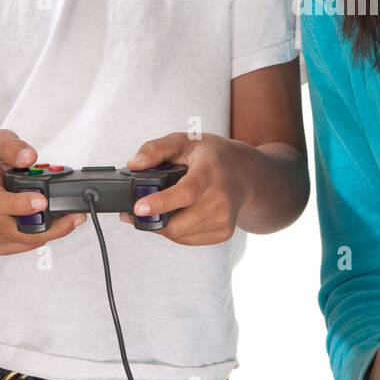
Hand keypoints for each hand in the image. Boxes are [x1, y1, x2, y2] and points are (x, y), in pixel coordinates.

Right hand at [0, 129, 85, 255]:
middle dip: (51, 226)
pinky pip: (26, 247)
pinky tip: (52, 222)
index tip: (42, 200)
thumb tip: (29, 156)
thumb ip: (12, 146)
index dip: (20, 204)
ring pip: (26, 241)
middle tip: (76, 215)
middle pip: (17, 230)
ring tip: (70, 216)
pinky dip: (43, 237)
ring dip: (53, 231)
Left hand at [122, 132, 249, 245]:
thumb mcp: (184, 140)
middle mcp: (221, 197)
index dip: (161, 202)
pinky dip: (176, 229)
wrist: (245, 174)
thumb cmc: (212, 156)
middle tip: (139, 206)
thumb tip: (134, 165)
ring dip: (162, 224)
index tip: (139, 208)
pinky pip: (186, 240)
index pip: (187, 192)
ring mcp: (224, 218)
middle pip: (178, 222)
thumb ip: (156, 149)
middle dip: (152, 218)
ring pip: (178, 234)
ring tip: (162, 206)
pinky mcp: (224, 232)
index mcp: (211, 170)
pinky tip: (180, 213)